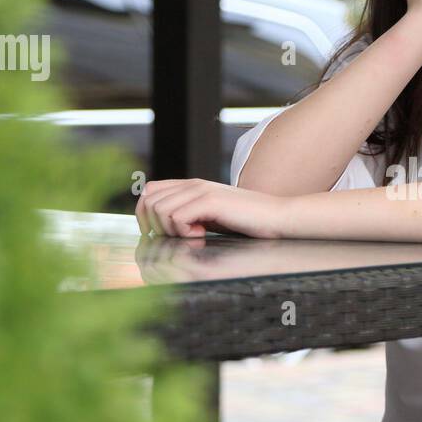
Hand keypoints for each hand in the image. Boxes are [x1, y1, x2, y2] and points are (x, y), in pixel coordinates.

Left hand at [135, 178, 285, 238]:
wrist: (277, 217)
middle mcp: (193, 184)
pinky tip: (201, 235)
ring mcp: (202, 190)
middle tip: (179, 237)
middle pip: (149, 201)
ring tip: (194, 236)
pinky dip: (183, 232)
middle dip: (156, 226)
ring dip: (171, 230)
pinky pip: (177, 218)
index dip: (145, 214)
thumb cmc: (247, 222)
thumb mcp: (211, 216)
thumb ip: (190, 215)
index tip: (157, 234)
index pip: (149, 191)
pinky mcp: (211, 201)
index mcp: (191, 185)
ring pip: (160, 210)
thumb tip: (161, 228)